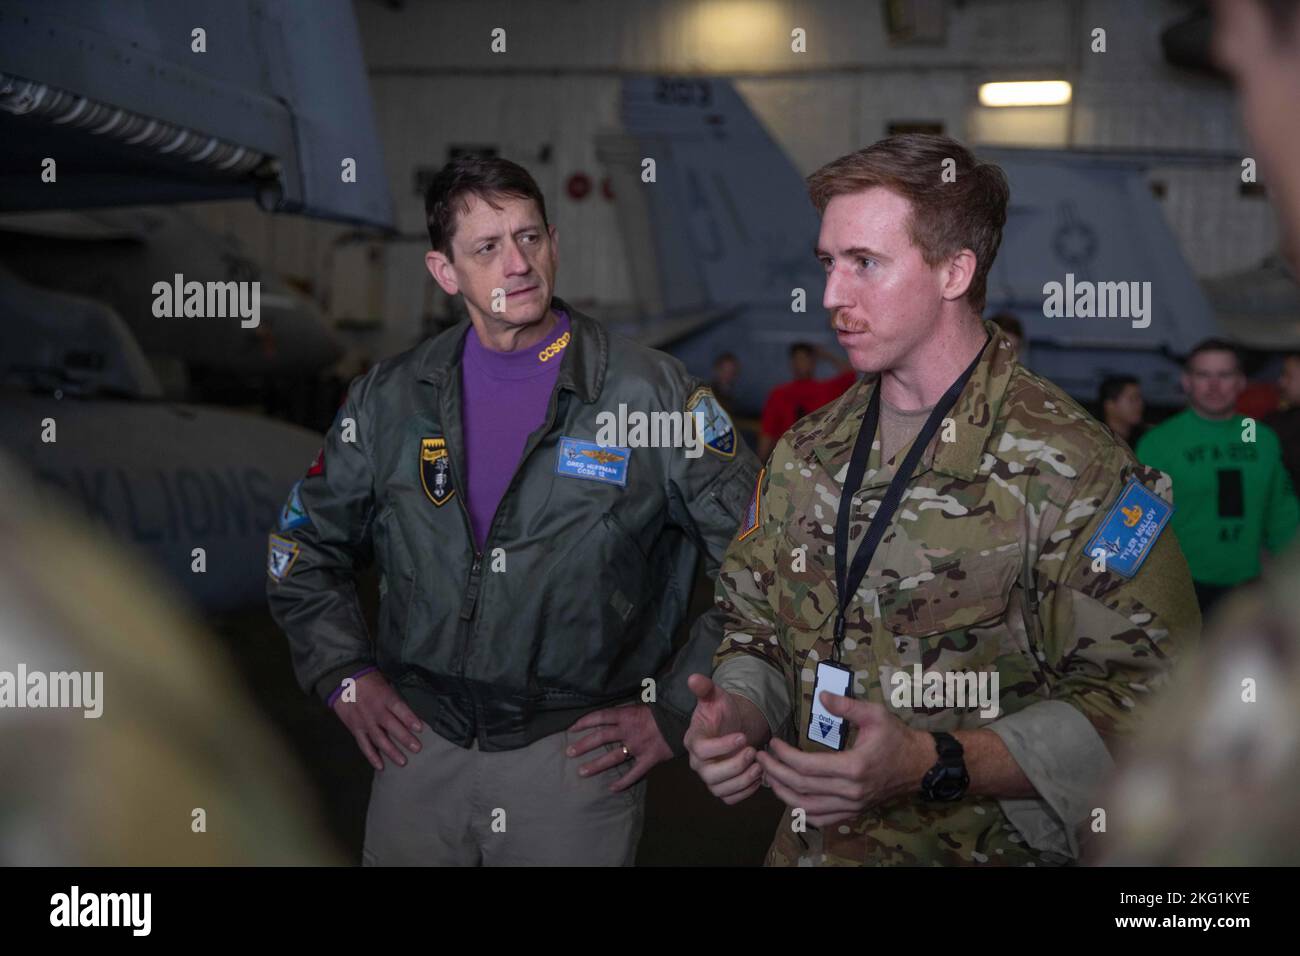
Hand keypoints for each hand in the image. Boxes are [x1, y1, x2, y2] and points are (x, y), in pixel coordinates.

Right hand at [331, 671, 423, 770]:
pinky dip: (371, 756)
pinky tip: (380, 766)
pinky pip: (364, 745)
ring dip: (391, 751)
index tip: (420, 728)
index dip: (409, 718)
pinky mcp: (355, 729)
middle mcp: (374, 711)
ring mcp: (364, 722)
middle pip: (391, 726)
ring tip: (403, 762)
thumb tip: (413, 705)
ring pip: (379, 739)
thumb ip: (396, 695)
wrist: (342, 681)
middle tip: (417, 749)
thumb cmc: (369, 679)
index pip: (398, 708)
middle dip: (404, 738)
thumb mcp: (385, 680)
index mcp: (384, 696)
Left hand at [566, 703, 671, 792]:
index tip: (571, 729)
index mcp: (627, 714)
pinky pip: (634, 773)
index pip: (600, 717)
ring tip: (582, 772)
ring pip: (613, 757)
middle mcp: (629, 731)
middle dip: (583, 745)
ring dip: (596, 765)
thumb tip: (612, 715)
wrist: (684, 719)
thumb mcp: (642, 705)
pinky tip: (612, 788)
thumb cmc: (663, 710)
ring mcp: (638, 746)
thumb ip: (627, 712)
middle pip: (600, 737)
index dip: (584, 722)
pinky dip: (623, 782)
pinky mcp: (649, 759)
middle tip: (569, 752)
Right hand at [684, 673, 766, 804]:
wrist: (732, 726)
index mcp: (693, 740)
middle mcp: (698, 763)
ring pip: (721, 790)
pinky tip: (758, 776)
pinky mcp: (722, 788)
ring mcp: (709, 777)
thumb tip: (694, 678)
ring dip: (742, 780)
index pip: (701, 749)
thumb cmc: (722, 712)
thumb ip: (705, 688)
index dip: (721, 746)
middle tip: (753, 751)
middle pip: (709, 775)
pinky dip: (745, 791)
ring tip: (759, 766)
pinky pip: (730, 799)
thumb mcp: (715, 696)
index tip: (743, 737)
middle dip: (734, 766)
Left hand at [755, 691, 929, 826]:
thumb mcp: (875, 714)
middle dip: (775, 773)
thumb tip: (822, 696)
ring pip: (807, 808)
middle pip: (801, 788)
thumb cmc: (897, 737)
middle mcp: (850, 791)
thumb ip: (846, 706)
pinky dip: (801, 810)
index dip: (784, 756)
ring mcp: (852, 805)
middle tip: (761, 759)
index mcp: (853, 767)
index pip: (807, 766)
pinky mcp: (853, 812)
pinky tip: (789, 796)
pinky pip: (821, 818)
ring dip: (783, 794)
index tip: (773, 743)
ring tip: (769, 777)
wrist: (919, 765)